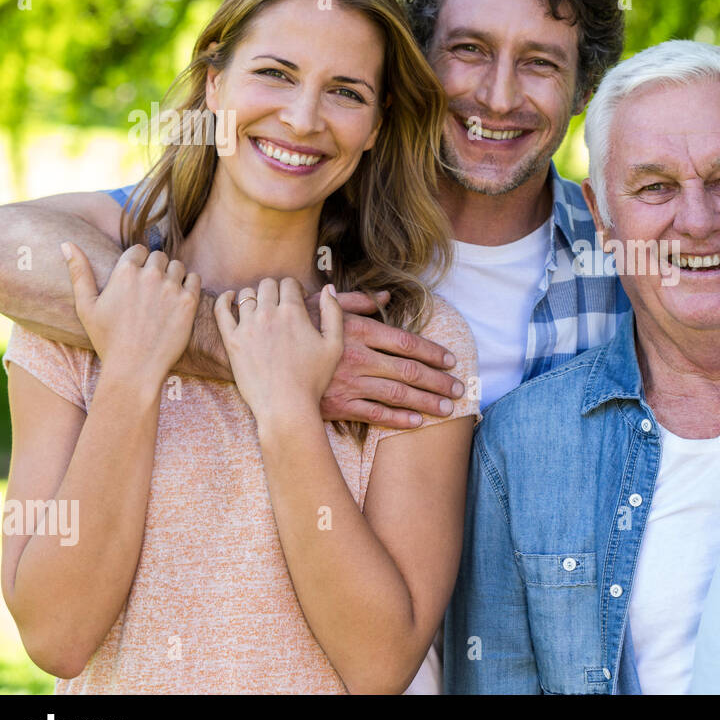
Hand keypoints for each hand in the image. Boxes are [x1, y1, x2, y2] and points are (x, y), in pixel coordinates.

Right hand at [63, 242, 199, 389]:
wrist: (135, 368)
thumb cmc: (107, 339)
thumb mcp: (86, 306)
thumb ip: (79, 271)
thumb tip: (65, 243)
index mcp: (124, 272)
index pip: (138, 250)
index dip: (137, 262)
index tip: (135, 278)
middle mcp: (150, 275)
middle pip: (159, 256)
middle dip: (155, 268)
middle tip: (150, 289)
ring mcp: (172, 287)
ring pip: (178, 266)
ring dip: (173, 275)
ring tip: (164, 294)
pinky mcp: (189, 301)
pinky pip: (195, 279)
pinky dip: (189, 284)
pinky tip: (179, 298)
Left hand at [213, 278, 342, 422]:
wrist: (286, 405)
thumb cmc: (313, 379)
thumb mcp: (334, 345)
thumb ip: (333, 312)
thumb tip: (328, 288)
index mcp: (293, 312)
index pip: (289, 283)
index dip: (295, 289)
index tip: (296, 300)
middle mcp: (268, 313)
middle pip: (268, 284)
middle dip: (276, 290)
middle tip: (279, 305)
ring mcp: (247, 326)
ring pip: (246, 294)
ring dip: (255, 297)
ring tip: (260, 309)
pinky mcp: (231, 340)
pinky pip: (221, 309)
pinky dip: (224, 299)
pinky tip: (230, 298)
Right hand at [309, 289, 464, 429]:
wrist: (259, 359)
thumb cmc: (295, 330)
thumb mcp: (323, 308)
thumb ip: (357, 302)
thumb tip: (385, 297)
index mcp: (358, 332)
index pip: (406, 342)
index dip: (433, 352)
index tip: (451, 360)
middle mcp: (358, 358)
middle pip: (409, 371)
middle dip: (438, 381)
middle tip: (460, 389)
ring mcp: (349, 383)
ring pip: (397, 394)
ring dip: (426, 402)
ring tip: (448, 409)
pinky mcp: (338, 406)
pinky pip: (374, 414)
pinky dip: (398, 419)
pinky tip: (418, 422)